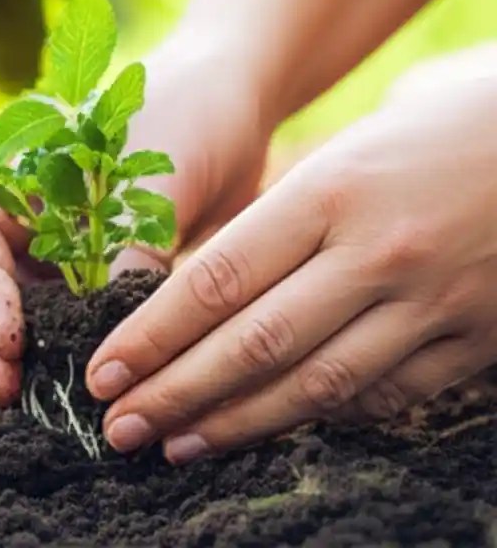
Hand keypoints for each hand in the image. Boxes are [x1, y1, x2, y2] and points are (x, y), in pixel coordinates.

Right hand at [0, 40, 274, 405]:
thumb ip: (131, 251)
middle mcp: (28, 219)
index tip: (12, 337)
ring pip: (15, 312)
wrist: (237, 101)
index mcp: (20, 180)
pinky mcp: (96, 278)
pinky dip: (64, 354)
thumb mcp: (157, 181)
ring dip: (16, 356)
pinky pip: (65, 322)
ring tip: (28, 401)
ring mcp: (57, 251)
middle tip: (7, 388)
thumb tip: (116, 336)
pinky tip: (78, 387)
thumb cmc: (190, 116)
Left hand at [88, 44, 496, 463]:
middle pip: (254, 342)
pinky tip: (278, 427)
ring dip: (238, 422)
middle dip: (175, 392)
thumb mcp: (359, 137)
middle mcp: (377, 251)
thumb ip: (289, 201)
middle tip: (119, 425)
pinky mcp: (480, 335)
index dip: (152, 336)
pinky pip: (391, 394)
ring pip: (317, 383)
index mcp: (332, 190)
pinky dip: (328, 416)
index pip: (217, 279)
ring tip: (179, 443)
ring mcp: (433, 300)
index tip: (104, 370)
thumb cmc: (452, 118)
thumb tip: (209, 260)